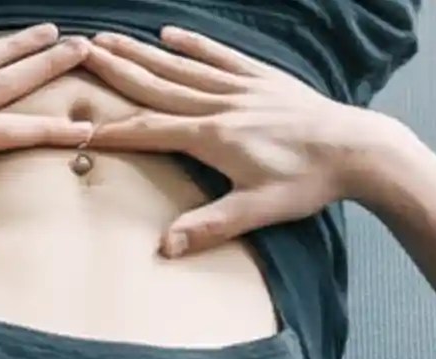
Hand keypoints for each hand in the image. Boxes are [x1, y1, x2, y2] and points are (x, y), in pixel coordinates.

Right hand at [83, 26, 405, 256]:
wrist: (357, 149)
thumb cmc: (307, 183)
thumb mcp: (257, 211)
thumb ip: (209, 226)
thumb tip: (165, 247)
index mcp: (213, 137)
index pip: (150, 131)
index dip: (112, 129)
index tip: (78, 124)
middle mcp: (221, 105)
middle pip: (157, 86)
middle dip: (116, 71)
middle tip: (80, 53)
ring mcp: (241, 88)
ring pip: (182, 67)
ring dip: (143, 53)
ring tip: (109, 39)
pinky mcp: (262, 80)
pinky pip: (220, 57)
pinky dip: (193, 46)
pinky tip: (170, 35)